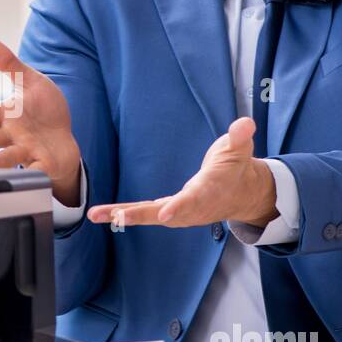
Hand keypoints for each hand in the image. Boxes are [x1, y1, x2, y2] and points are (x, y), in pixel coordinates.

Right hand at [0, 37, 83, 204]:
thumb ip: (9, 64)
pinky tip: (24, 179)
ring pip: (8, 158)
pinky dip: (30, 175)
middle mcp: (12, 135)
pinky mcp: (43, 165)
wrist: (64, 140)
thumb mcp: (30, 82)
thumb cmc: (43, 111)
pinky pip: (36, 171)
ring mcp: (27, 151)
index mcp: (6, 115)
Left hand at [87, 117, 277, 228]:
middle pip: (164, 213)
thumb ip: (240, 137)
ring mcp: (179, 213)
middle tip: (118, 217)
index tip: (165, 214)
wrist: (240, 194)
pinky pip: (143, 214)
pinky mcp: (167, 212)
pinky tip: (101, 214)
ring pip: (148, 216)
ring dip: (123, 216)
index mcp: (209, 190)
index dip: (180, 207)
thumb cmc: (236, 168)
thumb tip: (245, 124)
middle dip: (141, 215)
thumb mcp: (240, 149)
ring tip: (97, 214)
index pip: (194, 199)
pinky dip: (122, 214)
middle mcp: (192, 206)